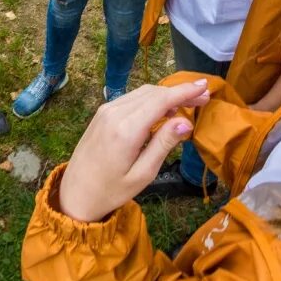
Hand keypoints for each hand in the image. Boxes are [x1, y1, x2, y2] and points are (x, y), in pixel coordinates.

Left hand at [58, 80, 209, 222]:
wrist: (75, 193)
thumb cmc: (111, 191)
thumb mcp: (142, 174)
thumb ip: (163, 144)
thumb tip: (186, 121)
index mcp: (126, 129)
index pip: (161, 100)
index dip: (185, 91)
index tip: (205, 87)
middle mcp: (114, 112)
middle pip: (153, 92)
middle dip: (179, 92)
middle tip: (202, 98)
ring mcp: (106, 110)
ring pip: (143, 93)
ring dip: (166, 95)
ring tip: (187, 104)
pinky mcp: (102, 113)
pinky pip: (132, 98)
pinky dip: (151, 100)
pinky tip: (163, 110)